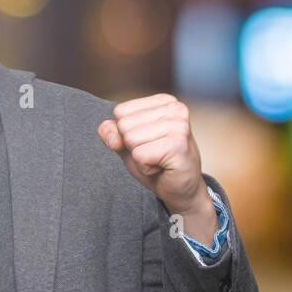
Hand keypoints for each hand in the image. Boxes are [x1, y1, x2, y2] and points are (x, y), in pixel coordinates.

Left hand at [97, 93, 216, 242]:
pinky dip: (145, 167)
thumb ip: (112, 132)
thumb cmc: (155, 162)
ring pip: (130, 140)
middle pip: (124, 126)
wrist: (181, 190)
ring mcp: (179, 126)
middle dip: (132, 147)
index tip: (148, 142)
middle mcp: (175, 108)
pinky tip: (162, 167)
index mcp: (164, 101)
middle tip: (154, 154)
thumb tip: (110, 133)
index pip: (120, 111)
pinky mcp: (178, 145)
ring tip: (158, 160)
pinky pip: (139, 156)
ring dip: (139, 157)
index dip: (125, 133)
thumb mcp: (127, 144)